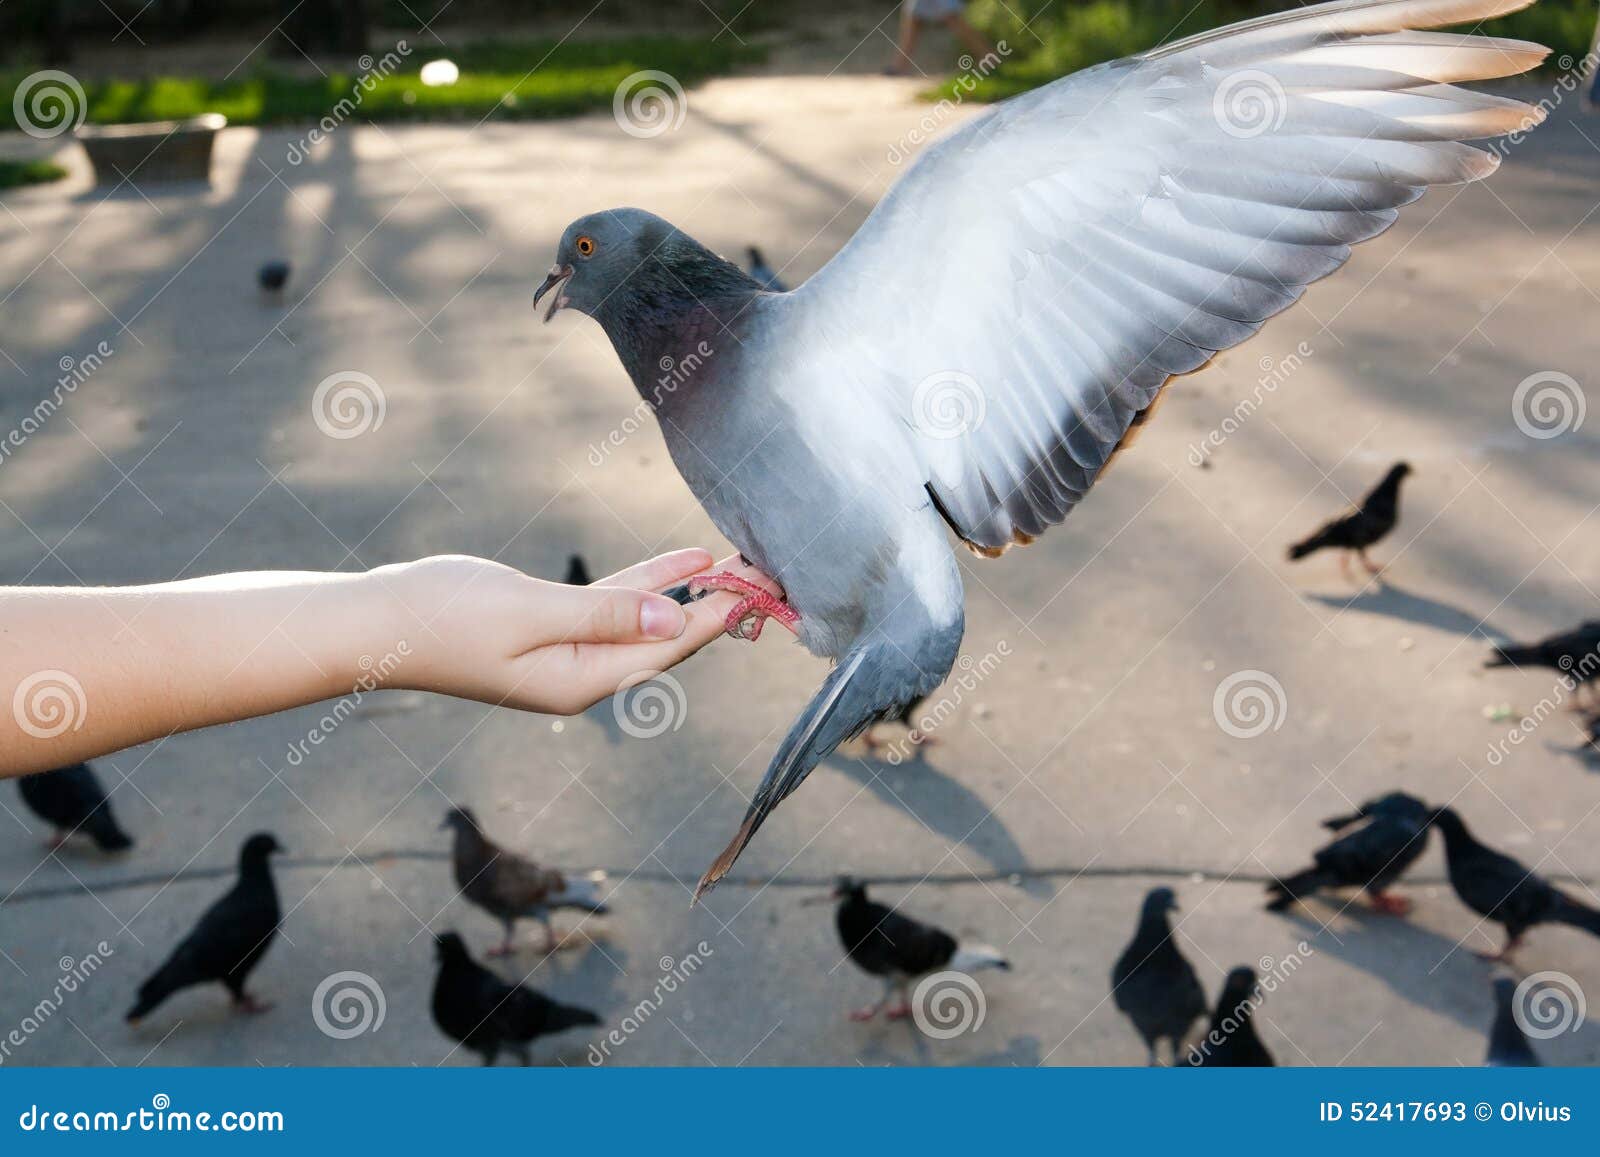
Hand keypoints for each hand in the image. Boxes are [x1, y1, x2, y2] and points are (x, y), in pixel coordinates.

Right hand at [374, 549, 779, 714]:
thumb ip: (603, 617)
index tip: (760, 592)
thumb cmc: (445, 618)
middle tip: (769, 574)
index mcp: (581, 682)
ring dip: (692, 592)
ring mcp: (569, 652)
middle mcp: (583, 675)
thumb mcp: (529, 613)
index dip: (716, 620)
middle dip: (718, 607)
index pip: (667, 650)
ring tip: (740, 563)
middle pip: (668, 640)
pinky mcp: (553, 626)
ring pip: (648, 619)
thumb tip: (669, 624)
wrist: (380, 621)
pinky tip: (687, 562)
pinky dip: (653, 584)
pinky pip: (618, 604)